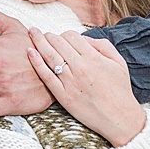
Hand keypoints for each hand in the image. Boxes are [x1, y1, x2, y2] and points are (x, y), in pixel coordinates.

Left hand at [26, 27, 144, 147]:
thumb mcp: (118, 62)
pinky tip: (30, 52)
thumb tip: (85, 39)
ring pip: (50, 56)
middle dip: (48, 35)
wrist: (117, 117)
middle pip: (58, 43)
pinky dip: (36, 62)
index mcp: (93, 57)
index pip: (72, 37)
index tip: (59, 36)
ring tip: (32, 34)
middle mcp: (80, 67)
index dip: (64, 33)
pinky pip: (46, 76)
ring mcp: (70, 81)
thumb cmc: (119, 90)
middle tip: (39, 31)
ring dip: (39, 42)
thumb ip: (103, 46)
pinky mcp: (63, 95)